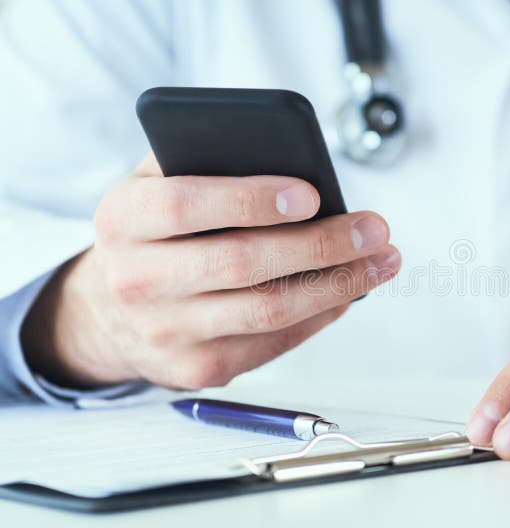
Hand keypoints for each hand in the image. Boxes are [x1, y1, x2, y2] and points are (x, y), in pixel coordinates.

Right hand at [21, 155, 400, 389]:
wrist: (110, 313)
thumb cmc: (154, 233)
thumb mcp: (157, 183)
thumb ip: (206, 158)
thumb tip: (295, 159)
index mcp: (124, 219)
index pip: (185, 206)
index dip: (251, 199)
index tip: (313, 194)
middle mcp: (136, 280)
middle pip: (240, 263)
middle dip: (320, 244)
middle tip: (374, 229)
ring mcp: (167, 333)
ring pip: (267, 310)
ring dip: (336, 285)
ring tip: (381, 261)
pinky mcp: (198, 369)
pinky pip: (274, 342)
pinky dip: (319, 314)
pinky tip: (348, 291)